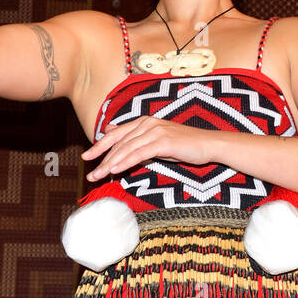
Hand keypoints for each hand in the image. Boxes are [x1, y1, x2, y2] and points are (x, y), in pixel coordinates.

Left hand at [81, 118, 213, 180]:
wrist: (209, 144)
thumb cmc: (186, 146)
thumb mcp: (159, 143)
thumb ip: (140, 142)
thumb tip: (122, 144)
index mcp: (145, 122)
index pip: (117, 135)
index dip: (100, 146)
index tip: (88, 157)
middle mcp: (147, 123)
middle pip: (118, 142)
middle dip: (102, 158)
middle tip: (90, 173)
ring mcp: (155, 131)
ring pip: (126, 149)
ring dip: (110, 164)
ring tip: (98, 175)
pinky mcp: (163, 142)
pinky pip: (139, 153)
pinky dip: (125, 162)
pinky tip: (115, 170)